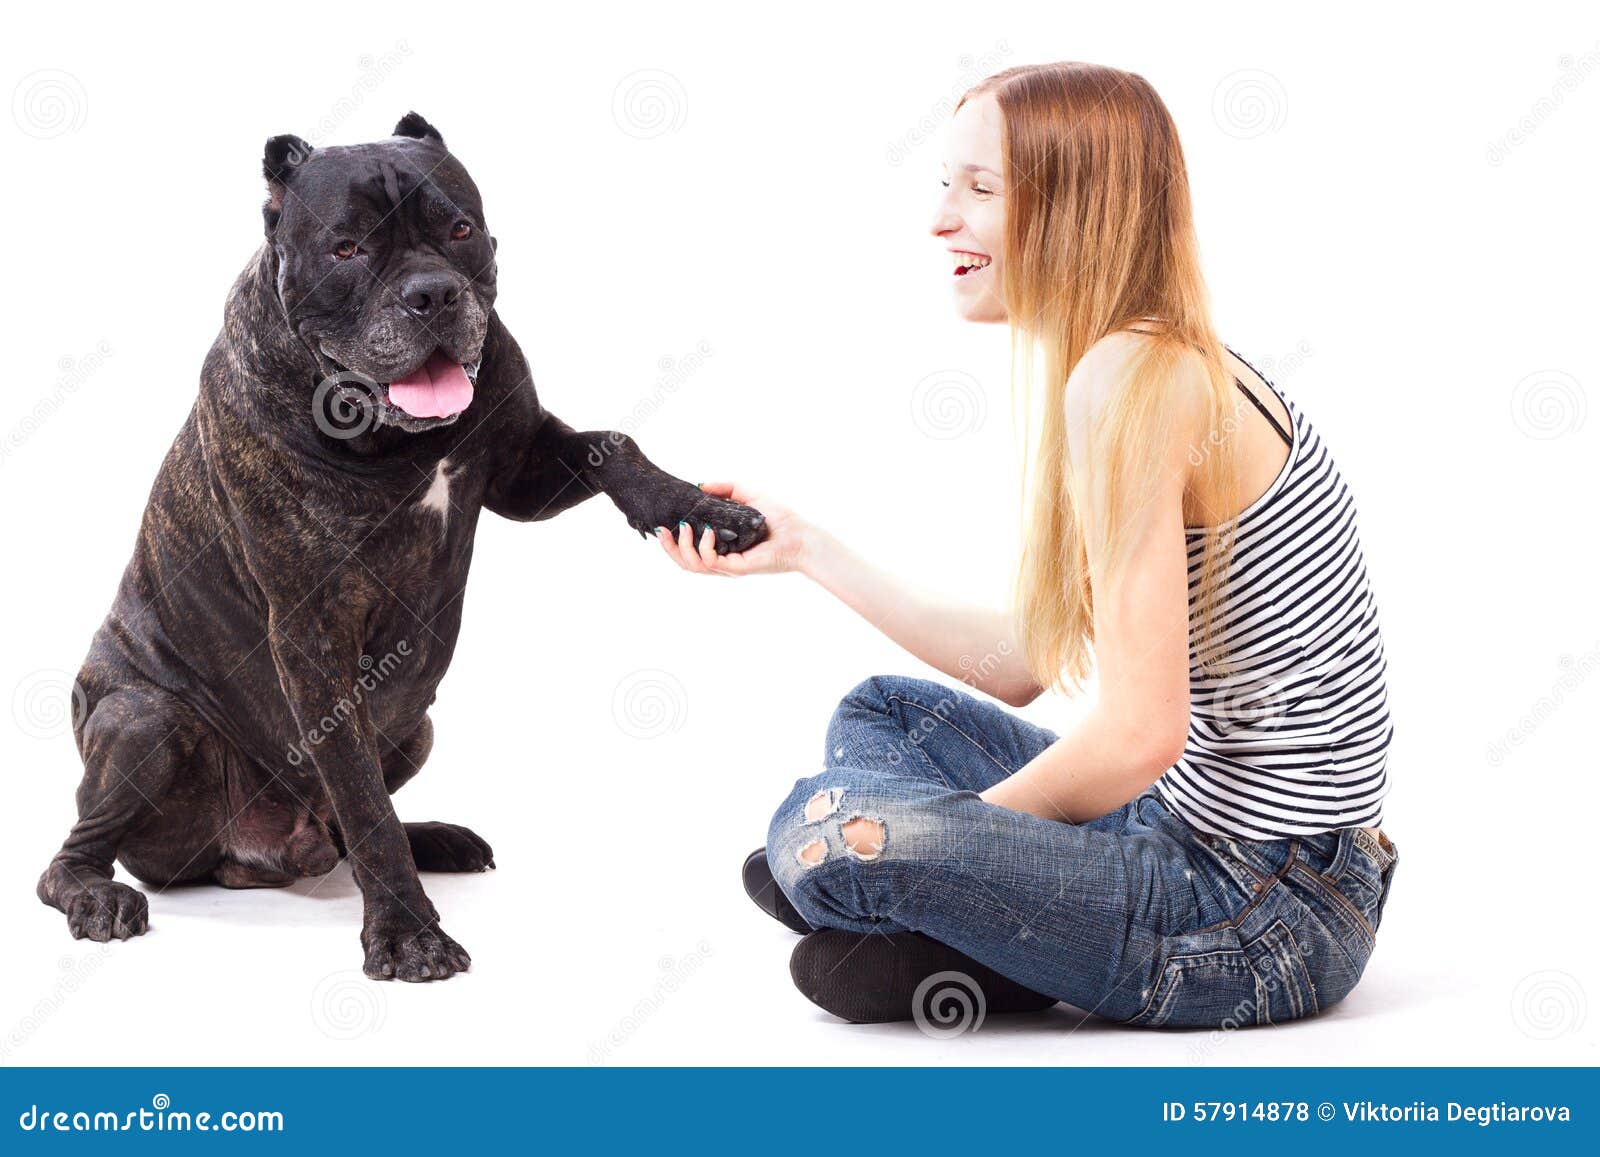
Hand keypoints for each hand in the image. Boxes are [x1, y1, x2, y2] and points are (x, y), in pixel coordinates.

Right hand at [655, 481, 808, 575]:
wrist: (801, 536)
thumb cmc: (779, 519)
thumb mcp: (748, 495)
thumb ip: (725, 488)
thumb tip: (701, 485)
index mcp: (720, 547)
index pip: (688, 551)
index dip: (671, 542)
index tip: (662, 524)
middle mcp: (721, 559)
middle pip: (684, 563)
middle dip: (668, 547)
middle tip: (661, 530)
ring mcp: (728, 566)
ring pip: (692, 566)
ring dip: (682, 547)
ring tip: (685, 527)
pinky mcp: (737, 568)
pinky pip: (712, 563)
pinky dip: (704, 547)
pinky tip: (708, 531)